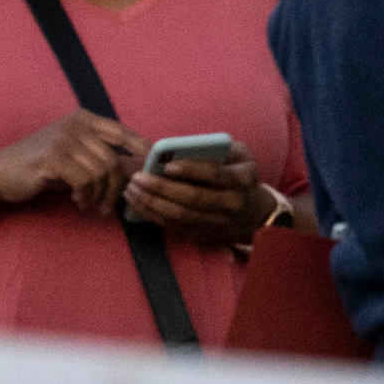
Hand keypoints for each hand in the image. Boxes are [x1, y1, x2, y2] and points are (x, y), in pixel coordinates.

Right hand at [0, 112, 141, 216]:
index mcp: (82, 119)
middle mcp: (75, 124)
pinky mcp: (52, 158)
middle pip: (113, 160)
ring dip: (100, 195)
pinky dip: (86, 195)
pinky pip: (85, 181)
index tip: (152, 166)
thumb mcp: (71, 156)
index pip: (122, 132)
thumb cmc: (37, 168)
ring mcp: (63, 139)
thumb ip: (97, 157)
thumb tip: (133, 170)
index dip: (142, 149)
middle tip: (110, 206)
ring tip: (89, 204)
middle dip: (116, 188)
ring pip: (101, 172)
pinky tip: (78, 201)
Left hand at [124, 154, 279, 248]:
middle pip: (193, 199)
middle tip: (137, 177)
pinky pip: (174, 226)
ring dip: (151, 203)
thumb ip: (215, 149)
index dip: (191, 170)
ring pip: (180, 215)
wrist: (252, 211)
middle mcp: (232, 204)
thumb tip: (179, 149)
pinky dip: (152, 215)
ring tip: (131, 189)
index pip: (216, 175)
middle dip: (161, 188)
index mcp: (243, 179)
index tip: (168, 165)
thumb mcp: (237, 155)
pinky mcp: (202, 234)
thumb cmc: (237, 172)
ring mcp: (217, 223)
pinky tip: (136, 202)